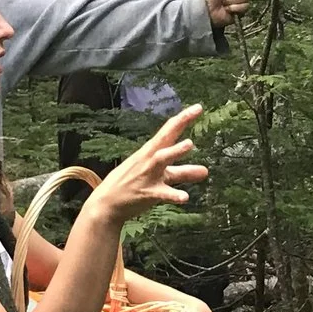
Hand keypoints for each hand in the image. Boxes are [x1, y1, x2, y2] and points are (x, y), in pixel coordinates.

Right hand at [90, 104, 206, 227]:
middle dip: (179, 124)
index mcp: (149, 152)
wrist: (106, 204)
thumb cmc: (131, 185)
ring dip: (174, 151)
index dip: (182, 119)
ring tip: (189, 144)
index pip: (167, 132)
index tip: (198, 107)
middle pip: (164, 139)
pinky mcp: (147, 193)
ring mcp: (147, 176)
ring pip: (161, 160)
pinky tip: (185, 197)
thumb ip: (182, 173)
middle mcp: (149, 160)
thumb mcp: (157, 175)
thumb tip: (206, 171)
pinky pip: (161, 194)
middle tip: (195, 111)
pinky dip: (173, 195)